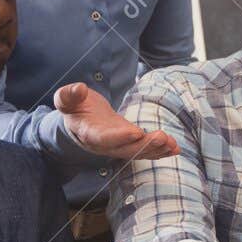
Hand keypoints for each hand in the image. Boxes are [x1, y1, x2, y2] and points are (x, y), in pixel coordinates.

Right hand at [55, 82, 178, 159]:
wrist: (80, 120)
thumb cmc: (75, 107)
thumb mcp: (66, 99)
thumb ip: (69, 95)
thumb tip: (79, 89)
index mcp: (89, 133)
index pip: (103, 138)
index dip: (118, 137)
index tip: (135, 132)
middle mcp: (105, 144)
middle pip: (125, 149)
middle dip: (144, 145)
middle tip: (162, 138)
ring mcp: (118, 147)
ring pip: (138, 152)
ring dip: (156, 149)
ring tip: (172, 144)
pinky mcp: (129, 144)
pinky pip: (144, 151)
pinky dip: (160, 151)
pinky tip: (175, 149)